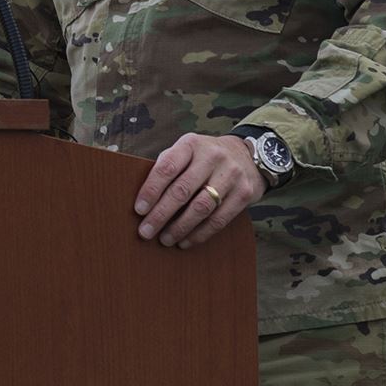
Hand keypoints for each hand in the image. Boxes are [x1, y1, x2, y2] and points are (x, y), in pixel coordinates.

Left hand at [135, 132, 265, 247]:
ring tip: (165, 240)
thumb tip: (144, 201)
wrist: (246, 156)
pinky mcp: (244, 193)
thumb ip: (168, 168)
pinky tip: (186, 241)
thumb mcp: (186, 152)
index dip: (151, 190)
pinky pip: (219, 219)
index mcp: (191, 144)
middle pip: (182, 190)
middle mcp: (213, 156)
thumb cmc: (204, 158)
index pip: (167, 168)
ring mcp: (231, 174)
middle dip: (161, 214)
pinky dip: (199, 234)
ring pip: (201, 208)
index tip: (139, 210)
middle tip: (146, 232)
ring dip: (180, 228)